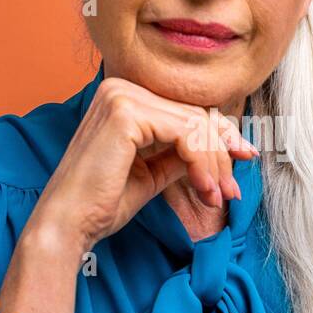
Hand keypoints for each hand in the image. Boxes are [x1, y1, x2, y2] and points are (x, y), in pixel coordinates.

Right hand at [25, 76, 259, 256]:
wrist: (68, 225)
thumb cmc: (101, 204)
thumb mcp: (151, 173)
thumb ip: (179, 154)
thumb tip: (218, 149)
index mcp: (123, 98)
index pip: (185, 110)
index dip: (219, 135)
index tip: (243, 158)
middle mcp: (120, 88)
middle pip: (194, 115)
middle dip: (221, 154)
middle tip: (233, 190)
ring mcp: (121, 97)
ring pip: (194, 124)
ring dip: (214, 164)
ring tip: (217, 196)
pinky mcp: (126, 113)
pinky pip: (184, 134)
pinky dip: (201, 163)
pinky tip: (205, 190)